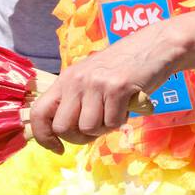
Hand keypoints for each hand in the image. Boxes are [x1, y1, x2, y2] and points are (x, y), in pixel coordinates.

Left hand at [27, 22, 181, 152]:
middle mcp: (76, 80)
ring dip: (104, 128)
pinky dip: (121, 120)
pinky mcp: (118, 88)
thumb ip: (77, 101)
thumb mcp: (91, 79)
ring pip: (89, 128)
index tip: (58, 148)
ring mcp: (97, 83)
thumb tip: (65, 134)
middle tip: (97, 127)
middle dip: (79, 137)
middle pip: (63, 128)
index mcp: (66, 79)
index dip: (43, 136)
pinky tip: (127, 105)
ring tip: (115, 111)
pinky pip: (113, 123)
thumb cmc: (124, 67)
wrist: (155, 46)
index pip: (39, 112)